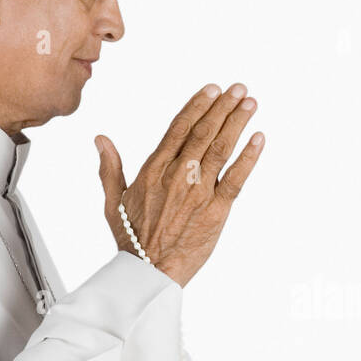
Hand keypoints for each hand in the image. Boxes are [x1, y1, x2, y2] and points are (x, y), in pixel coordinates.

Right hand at [97, 82, 263, 287]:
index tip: (211, 89)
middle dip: (222, 107)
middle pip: (203, 132)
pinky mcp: (217, 210)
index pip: (178, 127)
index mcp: (153, 170)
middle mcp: (177, 175)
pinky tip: (259, 138)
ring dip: (237, 122)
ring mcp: (199, 191)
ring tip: (250, 103)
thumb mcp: (113, 201)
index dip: (197, 106)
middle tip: (238, 88)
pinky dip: (249, 157)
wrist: (150, 271)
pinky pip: (236, 178)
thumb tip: (101, 140)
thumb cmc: (132, 240)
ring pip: (221, 148)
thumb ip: (110, 168)